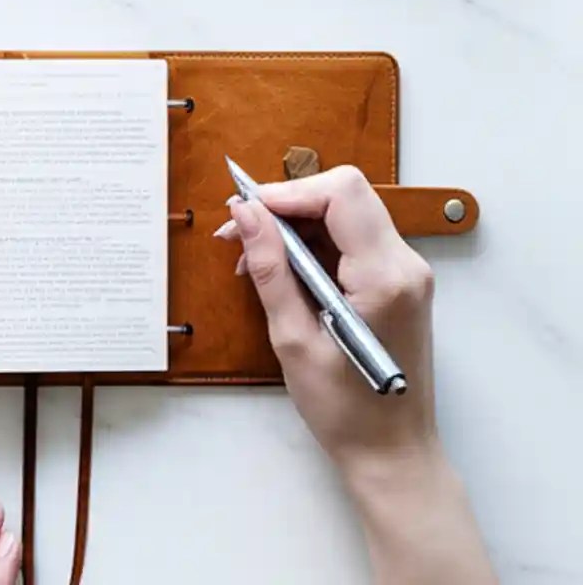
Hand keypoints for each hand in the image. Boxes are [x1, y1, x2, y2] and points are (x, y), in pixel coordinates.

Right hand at [216, 166, 496, 583]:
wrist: (391, 451)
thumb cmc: (345, 410)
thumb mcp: (293, 339)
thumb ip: (270, 269)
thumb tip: (246, 215)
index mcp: (385, 276)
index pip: (341, 194)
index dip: (287, 192)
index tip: (244, 212)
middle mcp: (405, 264)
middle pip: (344, 196)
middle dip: (286, 206)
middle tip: (237, 234)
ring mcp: (406, 272)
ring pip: (345, 215)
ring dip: (295, 227)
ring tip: (251, 259)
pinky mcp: (397, 282)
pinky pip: (351, 241)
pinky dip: (312, 246)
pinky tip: (280, 272)